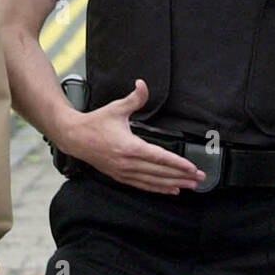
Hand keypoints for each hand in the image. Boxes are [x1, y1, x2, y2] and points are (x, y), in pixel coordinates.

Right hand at [60, 79, 204, 194]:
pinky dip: (158, 188)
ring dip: (173, 184)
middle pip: (160, 172)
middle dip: (182, 176)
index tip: (192, 168)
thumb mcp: (116, 108)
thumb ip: (134, 98)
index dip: (178, 164)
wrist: (74, 137)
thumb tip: (142, 85)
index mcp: (129, 147)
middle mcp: (128, 163)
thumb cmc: (95, 123)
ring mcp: (124, 172)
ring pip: (153, 181)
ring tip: (190, 186)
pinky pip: (143, 185)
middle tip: (200, 178)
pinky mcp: (120, 176)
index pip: (159, 157)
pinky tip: (170, 189)